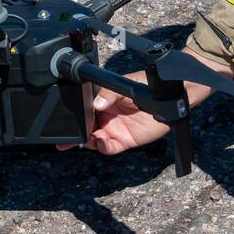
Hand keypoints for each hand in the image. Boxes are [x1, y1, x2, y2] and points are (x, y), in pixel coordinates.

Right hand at [57, 50, 233, 155]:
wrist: (170, 98)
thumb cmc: (148, 86)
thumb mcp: (126, 86)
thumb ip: (110, 94)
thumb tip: (96, 104)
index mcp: (103, 101)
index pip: (84, 110)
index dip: (74, 116)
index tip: (64, 119)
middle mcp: (106, 116)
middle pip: (85, 128)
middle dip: (74, 134)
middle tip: (63, 139)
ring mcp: (115, 129)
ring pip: (94, 139)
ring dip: (86, 142)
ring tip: (85, 139)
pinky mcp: (125, 140)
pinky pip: (109, 148)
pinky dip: (102, 147)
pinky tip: (100, 142)